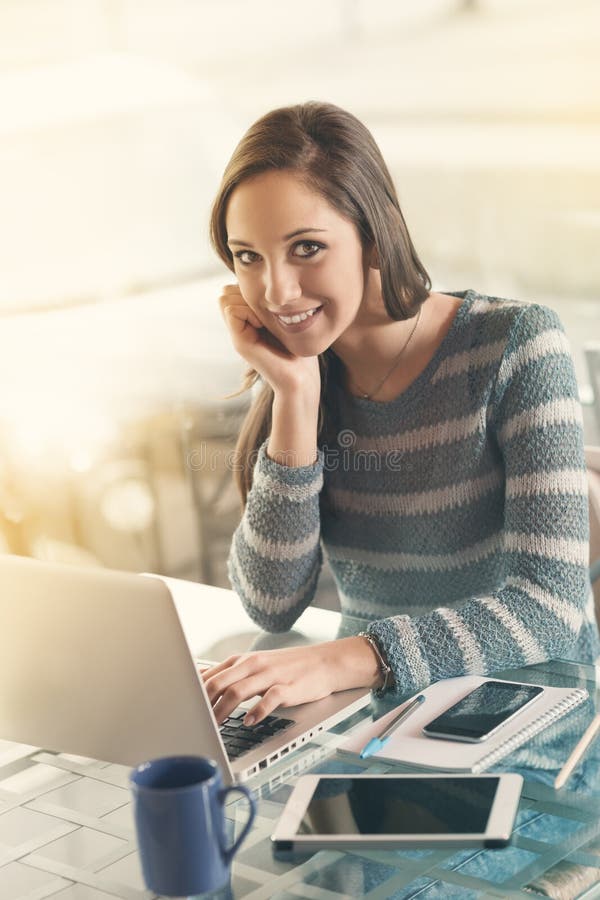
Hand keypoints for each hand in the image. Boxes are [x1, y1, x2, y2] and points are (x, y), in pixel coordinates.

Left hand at [201, 637, 381, 724]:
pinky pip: (268, 699)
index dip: (193, 693)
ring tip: (213, 726)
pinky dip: (256, 712)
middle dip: (202, 704)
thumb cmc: (288, 667)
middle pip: (219, 683)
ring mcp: (270, 675)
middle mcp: (253, 665)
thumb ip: (231, 674)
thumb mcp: (256, 666)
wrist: (324, 662)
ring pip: (238, 691)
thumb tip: (200, 679)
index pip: (211, 675)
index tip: (182, 709)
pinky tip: (249, 722)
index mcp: (243, 661)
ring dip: (222, 711)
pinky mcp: (287, 688)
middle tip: (192, 722)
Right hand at [219, 284, 319, 396]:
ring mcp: (237, 335)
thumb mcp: (284, 319)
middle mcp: (239, 328)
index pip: (233, 289)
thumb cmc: (299, 348)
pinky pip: (231, 310)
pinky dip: (247, 311)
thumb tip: (266, 284)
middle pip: (226, 291)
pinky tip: (262, 324)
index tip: (270, 304)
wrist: (300, 377)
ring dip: (246, 300)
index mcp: (248, 321)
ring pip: (225, 298)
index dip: (249, 288)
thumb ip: (271, 304)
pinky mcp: (239, 342)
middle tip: (266, 310)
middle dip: (245, 292)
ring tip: (265, 318)